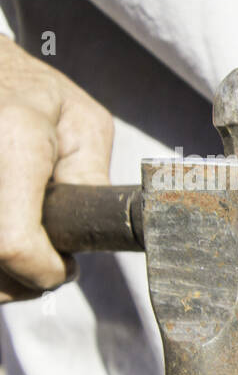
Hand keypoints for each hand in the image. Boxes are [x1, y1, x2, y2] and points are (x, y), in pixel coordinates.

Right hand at [0, 35, 112, 301]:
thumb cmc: (35, 95)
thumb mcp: (84, 125)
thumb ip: (93, 179)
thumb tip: (93, 230)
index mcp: (17, 142)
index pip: (13, 243)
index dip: (43, 271)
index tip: (65, 269)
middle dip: (26, 280)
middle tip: (50, 263)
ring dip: (4, 278)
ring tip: (28, 252)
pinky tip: (8, 243)